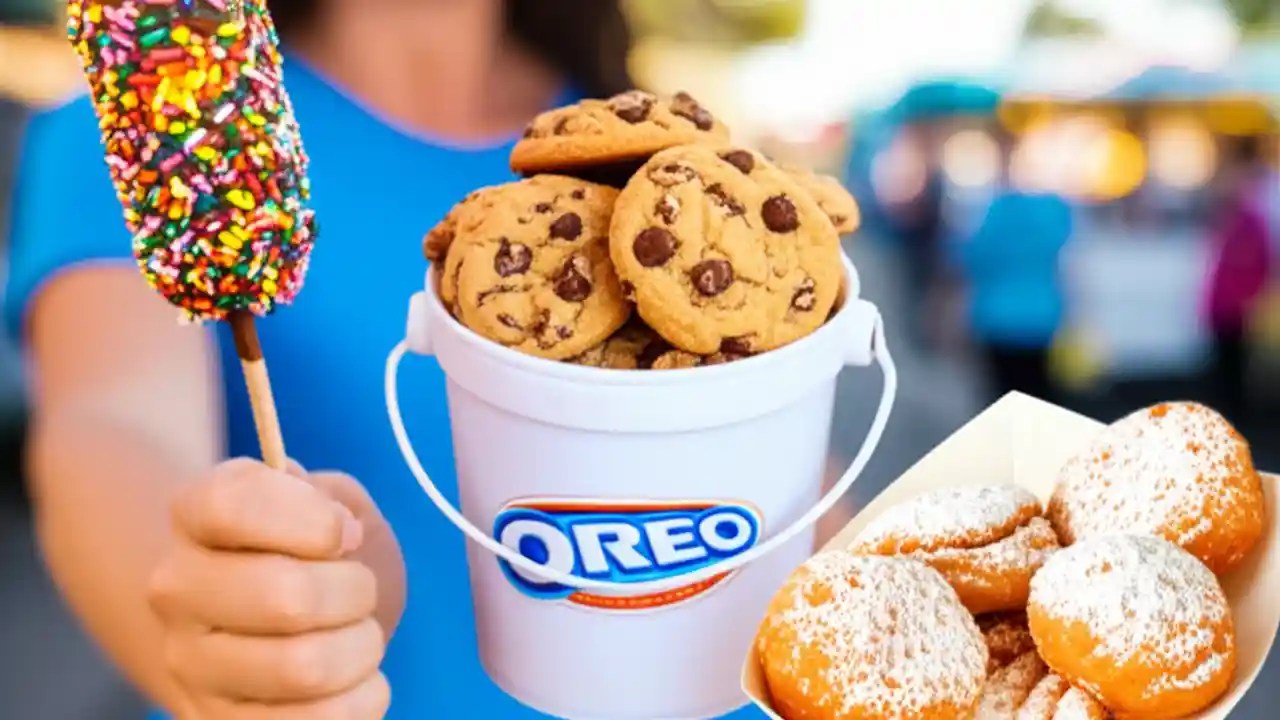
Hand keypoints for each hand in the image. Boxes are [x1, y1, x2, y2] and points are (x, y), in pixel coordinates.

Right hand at [148, 459, 390, 718]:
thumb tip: (341, 533)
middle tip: (362, 591)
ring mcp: (190, 665)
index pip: (232, 507)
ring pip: (303, 668)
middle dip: (355, 592)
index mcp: (195, 517)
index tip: (347, 534)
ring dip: (360, 649)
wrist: (273, 621)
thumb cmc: (313, 553)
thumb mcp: (325, 501)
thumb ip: (332, 499)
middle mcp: (177, 590)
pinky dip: (361, 699)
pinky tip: (358, 681)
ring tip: (360, 638)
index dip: (313, 520)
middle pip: (286, 598)